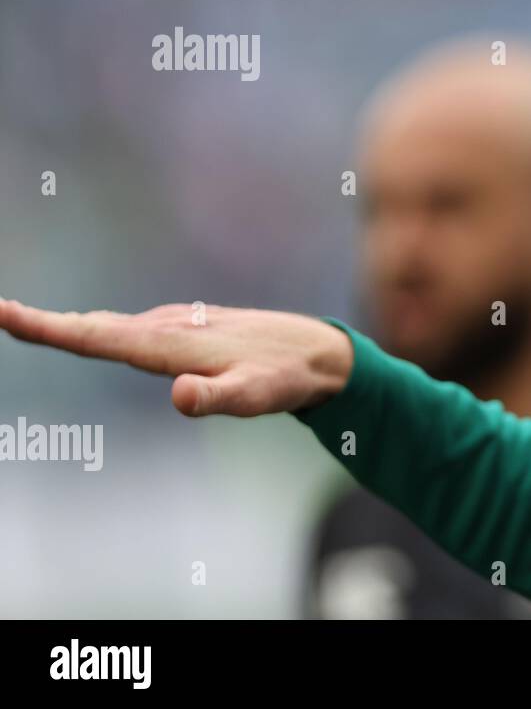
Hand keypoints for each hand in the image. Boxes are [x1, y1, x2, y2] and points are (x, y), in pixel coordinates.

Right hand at [0, 299, 353, 417]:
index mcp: (171, 344)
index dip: (48, 328)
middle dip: (45, 324)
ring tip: (26, 322)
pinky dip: (103, 327)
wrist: (319, 351)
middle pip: (95, 328)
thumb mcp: (255, 397)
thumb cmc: (285, 378)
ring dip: (69, 325)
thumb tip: (178, 395)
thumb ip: (217, 398)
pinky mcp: (189, 328)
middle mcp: (169, 327)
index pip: (98, 338)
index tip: (2, 311)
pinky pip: (135, 327)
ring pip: (113, 326)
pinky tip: (92, 330)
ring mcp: (179, 324)